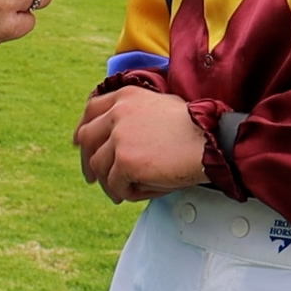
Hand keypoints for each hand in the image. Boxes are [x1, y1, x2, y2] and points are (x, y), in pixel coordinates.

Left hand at [73, 86, 208, 202]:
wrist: (211, 141)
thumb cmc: (196, 128)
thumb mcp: (162, 105)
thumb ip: (138, 113)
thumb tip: (125, 132)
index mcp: (126, 97)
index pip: (91, 109)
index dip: (83, 128)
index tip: (80, 143)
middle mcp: (117, 113)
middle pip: (87, 138)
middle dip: (87, 160)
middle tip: (92, 178)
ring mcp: (119, 137)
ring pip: (99, 166)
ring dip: (110, 182)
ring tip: (125, 191)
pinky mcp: (125, 162)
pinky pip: (115, 184)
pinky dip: (125, 192)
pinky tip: (139, 193)